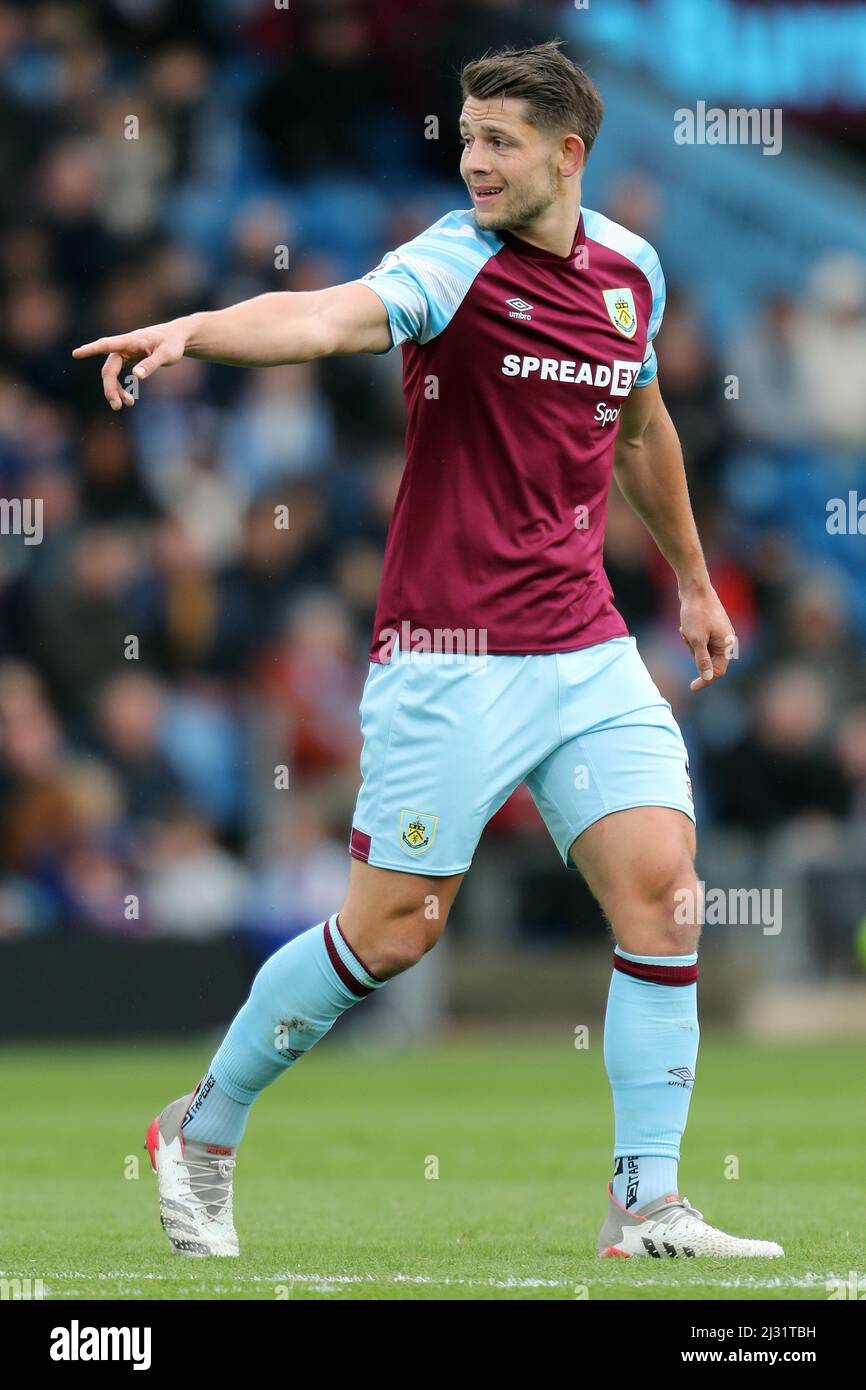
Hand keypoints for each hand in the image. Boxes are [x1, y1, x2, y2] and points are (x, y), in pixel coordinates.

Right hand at [71, 320, 189, 409]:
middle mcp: (124, 346)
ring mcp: (125, 353)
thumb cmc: (172, 343)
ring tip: (128, 404)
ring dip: (116, 390)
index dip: (91, 349)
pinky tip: (129, 399)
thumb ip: (151, 364)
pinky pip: (119, 375)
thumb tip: (136, 376)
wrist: (177, 338)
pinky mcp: (129, 359)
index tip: (76, 354)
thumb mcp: (167, 354)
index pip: (106, 344)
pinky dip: (122, 387)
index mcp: (131, 341)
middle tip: (116, 406)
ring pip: (112, 373)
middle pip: (109, 368)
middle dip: (110, 387)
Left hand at [679, 586, 735, 691]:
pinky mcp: (710, 627)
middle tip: (687, 637)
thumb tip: (709, 677)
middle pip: (708, 660)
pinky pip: (698, 640)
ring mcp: (718, 633)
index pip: (719, 671)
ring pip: (700, 650)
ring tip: (686, 628)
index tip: (691, 688)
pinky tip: (686, 624)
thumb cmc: (696, 613)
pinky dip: (690, 636)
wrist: (694, 588)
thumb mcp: (696, 640)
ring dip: (690, 643)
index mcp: (727, 644)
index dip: (705, 680)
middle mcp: (726, 640)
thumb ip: (703, 660)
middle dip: (694, 653)